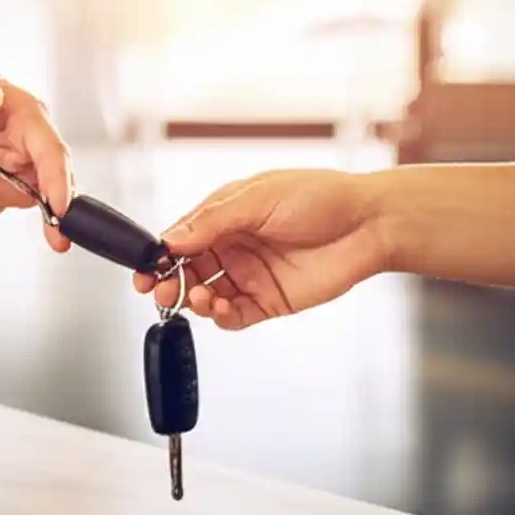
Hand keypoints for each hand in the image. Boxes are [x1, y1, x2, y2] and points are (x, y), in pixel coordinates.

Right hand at [133, 170, 394, 329]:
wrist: (369, 224)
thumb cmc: (320, 197)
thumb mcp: (258, 198)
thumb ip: (212, 221)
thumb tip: (171, 238)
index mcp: (227, 215)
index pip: (181, 237)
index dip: (160, 255)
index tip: (146, 269)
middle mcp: (234, 245)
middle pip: (187, 270)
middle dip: (170, 282)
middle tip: (161, 290)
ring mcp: (250, 274)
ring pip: (207, 294)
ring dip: (195, 300)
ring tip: (201, 298)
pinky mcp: (269, 300)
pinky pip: (235, 315)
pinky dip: (221, 316)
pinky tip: (221, 308)